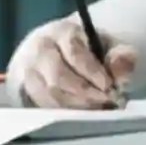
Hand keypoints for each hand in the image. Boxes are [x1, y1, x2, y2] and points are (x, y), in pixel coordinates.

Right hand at [14, 19, 137, 108]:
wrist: (58, 49)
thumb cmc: (87, 49)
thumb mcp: (108, 45)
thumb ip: (120, 57)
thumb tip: (120, 72)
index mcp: (61, 32)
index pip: (74, 53)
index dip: (93, 73)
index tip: (110, 87)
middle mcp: (39, 49)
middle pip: (58, 77)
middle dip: (85, 94)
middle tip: (106, 102)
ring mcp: (28, 69)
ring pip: (49, 95)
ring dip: (77, 106)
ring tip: (97, 108)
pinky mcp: (24, 88)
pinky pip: (43, 106)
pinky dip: (65, 112)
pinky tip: (82, 112)